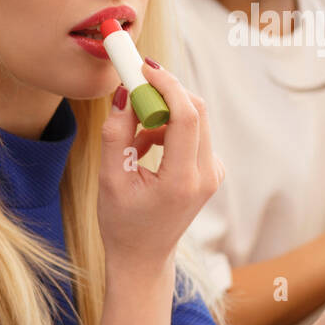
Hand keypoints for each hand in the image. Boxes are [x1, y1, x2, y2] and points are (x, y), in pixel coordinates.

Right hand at [97, 61, 224, 267]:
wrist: (144, 257)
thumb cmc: (123, 223)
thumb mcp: (110, 178)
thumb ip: (116, 133)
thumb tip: (124, 91)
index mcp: (182, 180)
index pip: (186, 117)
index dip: (166, 85)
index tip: (142, 67)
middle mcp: (206, 175)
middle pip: (196, 110)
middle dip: (164, 91)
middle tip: (133, 83)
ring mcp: (214, 172)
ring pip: (194, 118)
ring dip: (163, 113)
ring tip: (132, 137)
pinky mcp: (211, 169)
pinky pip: (193, 132)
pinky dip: (168, 128)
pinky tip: (146, 148)